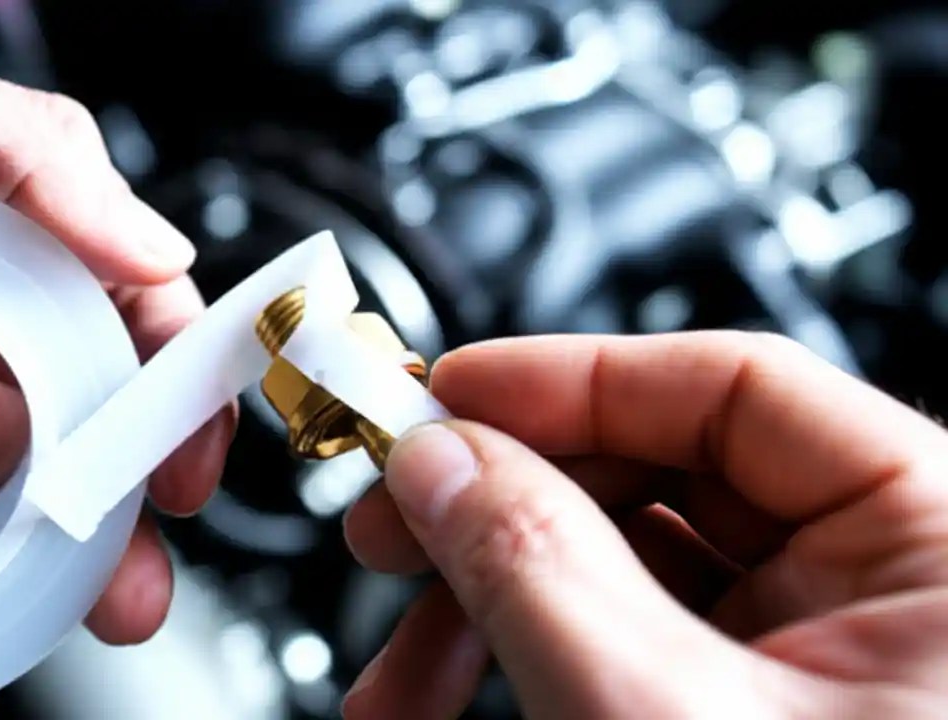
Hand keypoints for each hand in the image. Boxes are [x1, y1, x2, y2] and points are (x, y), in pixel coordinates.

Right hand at [342, 331, 947, 717]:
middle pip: (655, 472)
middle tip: (393, 530)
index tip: (442, 395)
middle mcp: (895, 580)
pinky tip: (457, 690)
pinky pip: (634, 637)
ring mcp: (831, 650)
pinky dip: (533, 656)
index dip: (563, 377)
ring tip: (400, 675)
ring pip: (624, 564)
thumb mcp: (656, 713)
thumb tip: (441, 458)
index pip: (733, 381)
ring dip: (489, 605)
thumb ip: (536, 565)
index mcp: (940, 540)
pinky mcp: (768, 704)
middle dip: (495, 513)